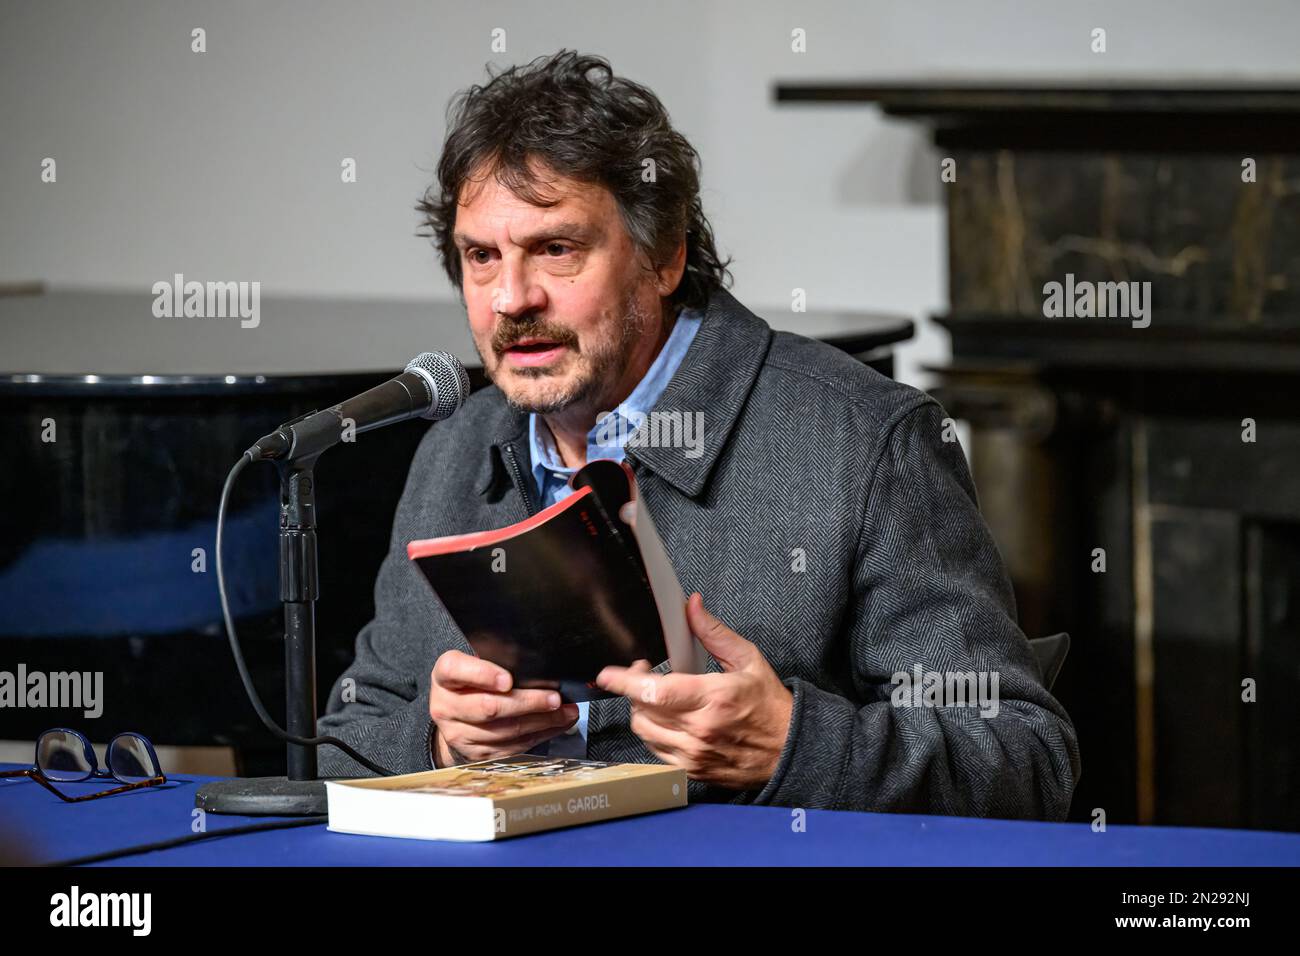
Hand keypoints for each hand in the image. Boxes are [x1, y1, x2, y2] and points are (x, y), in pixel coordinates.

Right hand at [429, 650, 578, 765]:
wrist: (453, 717)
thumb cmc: (471, 683)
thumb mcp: (473, 663)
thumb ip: (495, 660)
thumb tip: (536, 664)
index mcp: (444, 676)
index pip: (456, 670)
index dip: (483, 675)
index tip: (508, 680)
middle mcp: (446, 707)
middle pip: (489, 707)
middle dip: (528, 703)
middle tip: (555, 699)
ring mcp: (458, 734)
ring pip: (505, 731)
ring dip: (541, 722)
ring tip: (565, 713)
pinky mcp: (475, 754)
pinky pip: (511, 747)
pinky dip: (538, 736)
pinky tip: (554, 726)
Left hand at [595, 593, 792, 790]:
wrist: (789, 749)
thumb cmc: (770, 705)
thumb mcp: (748, 659)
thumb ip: (713, 632)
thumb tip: (691, 606)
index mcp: (714, 698)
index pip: (656, 692)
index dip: (626, 682)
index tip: (608, 674)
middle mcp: (700, 730)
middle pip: (643, 711)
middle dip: (633, 689)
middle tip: (643, 673)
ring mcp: (694, 754)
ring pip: (645, 732)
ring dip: (641, 711)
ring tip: (653, 696)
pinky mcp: (693, 770)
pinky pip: (656, 751)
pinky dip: (653, 732)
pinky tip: (666, 719)